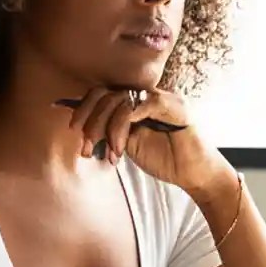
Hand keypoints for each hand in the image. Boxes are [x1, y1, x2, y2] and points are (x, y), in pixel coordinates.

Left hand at [61, 87, 232, 194]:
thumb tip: (82, 128)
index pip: (104, 92)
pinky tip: (121, 148)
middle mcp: (147, 94)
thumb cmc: (166, 160)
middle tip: (85, 145)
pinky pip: (138, 106)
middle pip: (107, 92)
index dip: (83, 105)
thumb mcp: (128, 145)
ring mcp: (161, 97)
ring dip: (106, 128)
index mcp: (137, 101)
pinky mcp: (172, 105)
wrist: (196, 174)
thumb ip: (110, 132)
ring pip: (120, 99)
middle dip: (90, 119)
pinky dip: (122, 127)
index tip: (70, 123)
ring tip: (109, 153)